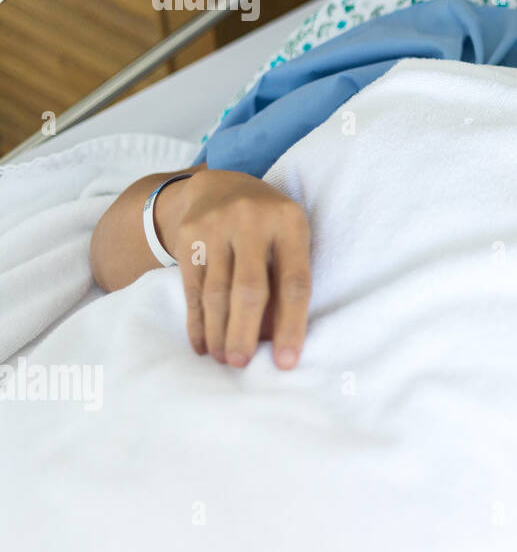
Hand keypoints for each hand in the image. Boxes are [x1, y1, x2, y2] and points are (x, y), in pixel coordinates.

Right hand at [155, 169, 310, 368]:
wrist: (219, 186)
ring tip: (224, 359)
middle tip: (242, 365)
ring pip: (217, 292)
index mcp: (290, 222)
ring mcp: (216, 226)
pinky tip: (202, 344)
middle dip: (245, 333)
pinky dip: (197, 321)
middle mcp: (252, 221)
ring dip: (219, 332)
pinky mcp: (188, 235)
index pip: (294, 281)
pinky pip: (192, 288)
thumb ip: (286, 278)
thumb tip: (277, 339)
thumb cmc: (268, 224)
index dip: (292, 325)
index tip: (287, 362)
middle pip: (250, 289)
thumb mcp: (288, 237)